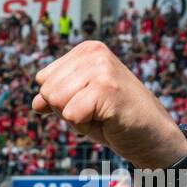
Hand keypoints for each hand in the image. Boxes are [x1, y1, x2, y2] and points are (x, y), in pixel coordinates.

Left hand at [33, 41, 186, 170]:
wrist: (151, 135)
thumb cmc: (114, 119)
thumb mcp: (78, 103)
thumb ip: (54, 98)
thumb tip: (35, 102)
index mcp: (86, 50)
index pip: (43, 79)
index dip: (61, 100)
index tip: (89, 102)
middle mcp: (94, 53)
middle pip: (47, 91)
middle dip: (66, 109)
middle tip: (96, 110)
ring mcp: (101, 68)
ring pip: (55, 101)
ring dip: (75, 117)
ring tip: (101, 114)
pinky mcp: (106, 88)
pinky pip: (70, 115)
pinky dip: (84, 125)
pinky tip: (107, 119)